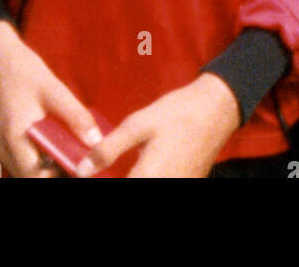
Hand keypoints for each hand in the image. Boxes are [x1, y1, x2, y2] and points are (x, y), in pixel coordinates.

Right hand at [0, 21, 102, 177]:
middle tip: (80, 160)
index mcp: (14, 137)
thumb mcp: (54, 90)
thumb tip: (95, 141)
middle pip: (30, 177)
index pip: (35, 176)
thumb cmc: (22, 70)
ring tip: (71, 152)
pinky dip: (38, 159)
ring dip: (47, 168)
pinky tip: (56, 143)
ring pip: (25, 171)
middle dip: (55, 174)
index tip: (82, 167)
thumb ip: (75, 116)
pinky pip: (20, 160)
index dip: (60, 176)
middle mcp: (2, 147)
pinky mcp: (1, 140)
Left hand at [78, 73, 240, 178]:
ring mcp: (179, 188)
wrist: (217, 109)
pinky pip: (164, 186)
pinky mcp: (188, 186)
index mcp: (149, 177)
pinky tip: (144, 169)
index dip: (103, 181)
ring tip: (124, 167)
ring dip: (135, 178)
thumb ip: (107, 150)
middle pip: (134, 189)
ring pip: (147, 189)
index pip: (118, 189)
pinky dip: (149, 178)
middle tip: (106, 170)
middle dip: (120, 178)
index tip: (89, 175)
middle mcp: (166, 187)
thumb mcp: (137, 124)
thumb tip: (81, 171)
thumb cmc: (177, 113)